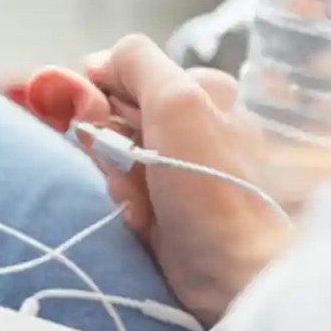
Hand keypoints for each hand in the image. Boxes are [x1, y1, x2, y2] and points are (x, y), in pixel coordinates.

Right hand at [27, 35, 291, 322]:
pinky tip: (145, 223)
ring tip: (141, 205)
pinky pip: (127, 192)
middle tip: (128, 171)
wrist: (236, 271)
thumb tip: (97, 59)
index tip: (94, 119)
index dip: (100, 95)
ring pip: (117, 156)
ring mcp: (183, 166)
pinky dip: (128, 206)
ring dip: (118, 180)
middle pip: (117, 115)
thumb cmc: (210, 185)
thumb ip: (137, 63)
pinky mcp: (172, 206)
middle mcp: (196, 122)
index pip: (126, 73)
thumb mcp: (176, 101)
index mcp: (203, 89)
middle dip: (109, 144)